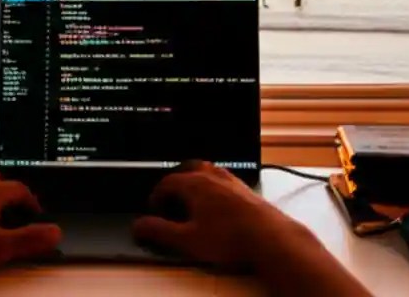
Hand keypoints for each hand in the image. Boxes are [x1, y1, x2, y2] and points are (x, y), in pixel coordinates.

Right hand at [132, 160, 305, 269]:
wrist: (269, 237)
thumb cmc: (230, 237)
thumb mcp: (187, 240)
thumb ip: (160, 232)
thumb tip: (139, 226)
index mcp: (195, 184)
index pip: (167, 182)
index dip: (157, 195)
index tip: (154, 208)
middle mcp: (213, 177)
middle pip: (188, 168)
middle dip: (176, 180)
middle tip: (170, 196)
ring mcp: (231, 180)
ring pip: (208, 170)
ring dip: (196, 179)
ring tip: (192, 195)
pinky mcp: (246, 189)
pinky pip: (224, 178)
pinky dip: (214, 185)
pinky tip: (218, 201)